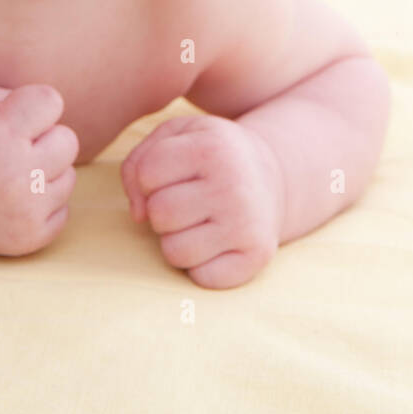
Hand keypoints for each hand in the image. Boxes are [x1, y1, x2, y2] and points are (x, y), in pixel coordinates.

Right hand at [0, 83, 78, 256]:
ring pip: (68, 177)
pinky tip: (13, 199)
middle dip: (45, 140)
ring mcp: (24, 209)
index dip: (38, 106)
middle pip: (68, 141)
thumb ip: (18, 95)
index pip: (52, 101)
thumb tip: (56, 110)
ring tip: (10, 174)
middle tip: (14, 148)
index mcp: (1, 130)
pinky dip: (43, 205)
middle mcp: (16, 172)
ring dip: (46, 173)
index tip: (18, 116)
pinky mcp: (28, 238)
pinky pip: (63, 210)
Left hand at [120, 114, 284, 288]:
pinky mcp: (256, 255)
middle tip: (187, 201)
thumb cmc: (212, 155)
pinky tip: (217, 243)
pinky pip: (201, 277)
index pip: (146, 174)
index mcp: (211, 147)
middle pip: (159, 214)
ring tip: (200, 222)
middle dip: (162, 211)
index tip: (173, 176)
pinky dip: (201, 266)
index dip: (150, 179)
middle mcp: (232, 184)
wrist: (274, 175)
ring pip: (174, 252)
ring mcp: (246, 223)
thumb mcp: (176, 136)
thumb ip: (138, 162)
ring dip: (178, 241)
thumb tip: (138, 216)